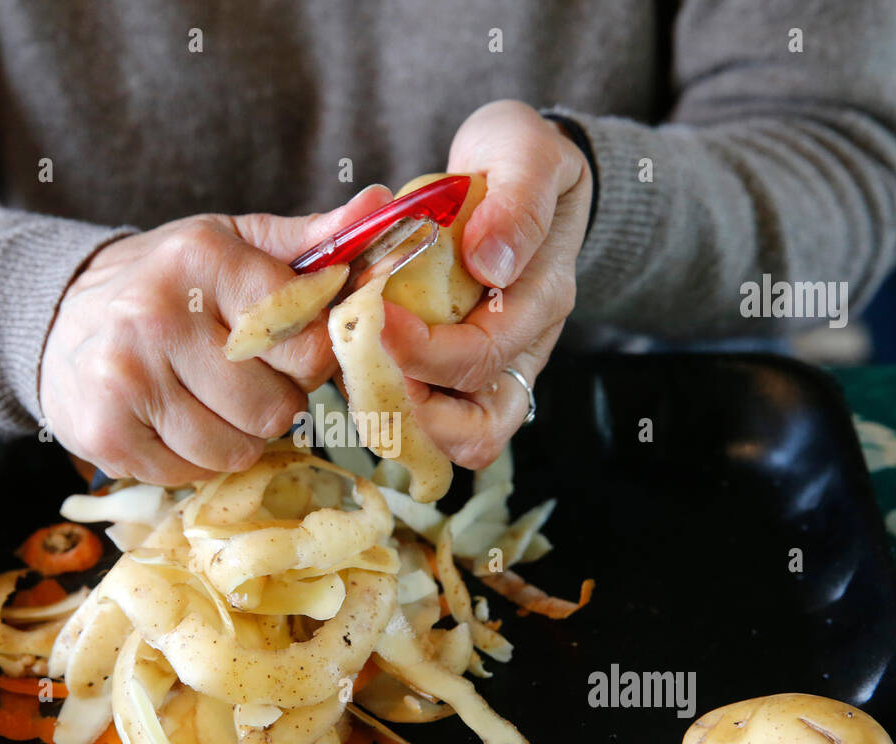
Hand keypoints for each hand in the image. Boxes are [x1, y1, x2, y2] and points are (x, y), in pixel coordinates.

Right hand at [39, 186, 392, 483]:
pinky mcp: (104, 432)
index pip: (304, 338)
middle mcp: (158, 313)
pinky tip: (173, 422)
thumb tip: (382, 204)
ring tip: (209, 401)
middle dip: (276, 402)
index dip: (312, 358)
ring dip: (237, 438)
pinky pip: (191, 473)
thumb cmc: (168, 283)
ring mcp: (126, 376)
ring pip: (237, 449)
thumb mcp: (233, 244)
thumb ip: (310, 240)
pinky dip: (194, 459)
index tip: (291, 350)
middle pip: (276, 406)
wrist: (57, 317)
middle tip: (245, 379)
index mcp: (202, 259)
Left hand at [381, 99, 591, 468]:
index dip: (423, 352)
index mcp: (540, 301)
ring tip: (355, 366)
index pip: (482, 358)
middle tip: (360, 362)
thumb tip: (491, 263)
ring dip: (397, 417)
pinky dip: (390, 401)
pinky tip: (358, 360)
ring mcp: (490, 365)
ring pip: (453, 439)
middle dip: (409, 410)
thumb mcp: (528, 152)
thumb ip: (518, 202)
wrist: (520, 169)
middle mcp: (520, 348)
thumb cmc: (523, 159)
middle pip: (477, 432)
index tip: (378, 317)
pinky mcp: (458, 367)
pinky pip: (429, 414)